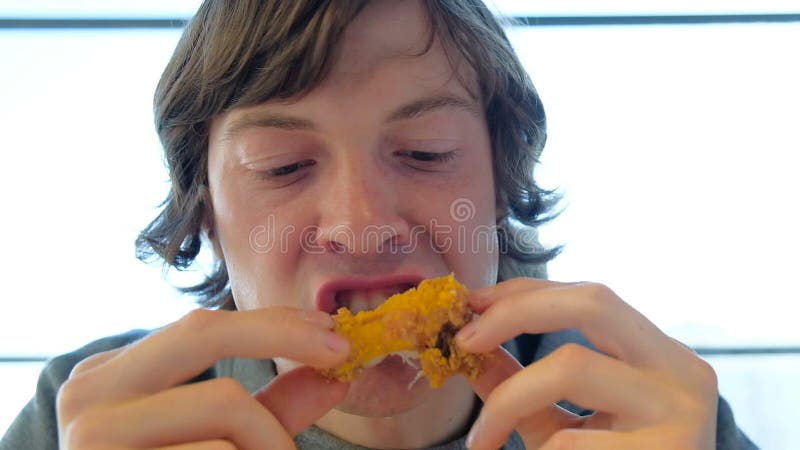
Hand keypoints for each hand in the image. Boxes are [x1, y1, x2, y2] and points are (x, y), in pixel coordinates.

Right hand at [56, 307, 350, 449]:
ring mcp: (91, 437)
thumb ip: (269, 411)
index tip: (333, 335)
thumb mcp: (219, 445)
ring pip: (226, 403)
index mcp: (110, 378)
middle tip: (340, 360)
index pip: (201, 327)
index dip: (274, 322)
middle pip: (204, 334)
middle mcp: (89, 395)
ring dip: (272, 439)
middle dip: (282, 339)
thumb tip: (335, 374)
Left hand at [456, 278, 718, 449]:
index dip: (523, 294)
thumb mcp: (560, 425)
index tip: (470, 307)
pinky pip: (571, 440)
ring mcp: (682, 412)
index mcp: (660, 357)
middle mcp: (682, 372)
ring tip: (481, 441)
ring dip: (507, 400)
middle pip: (593, 302)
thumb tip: (469, 350)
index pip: (588, 297)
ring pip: (572, 365)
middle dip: (515, 312)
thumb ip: (521, 386)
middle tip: (465, 341)